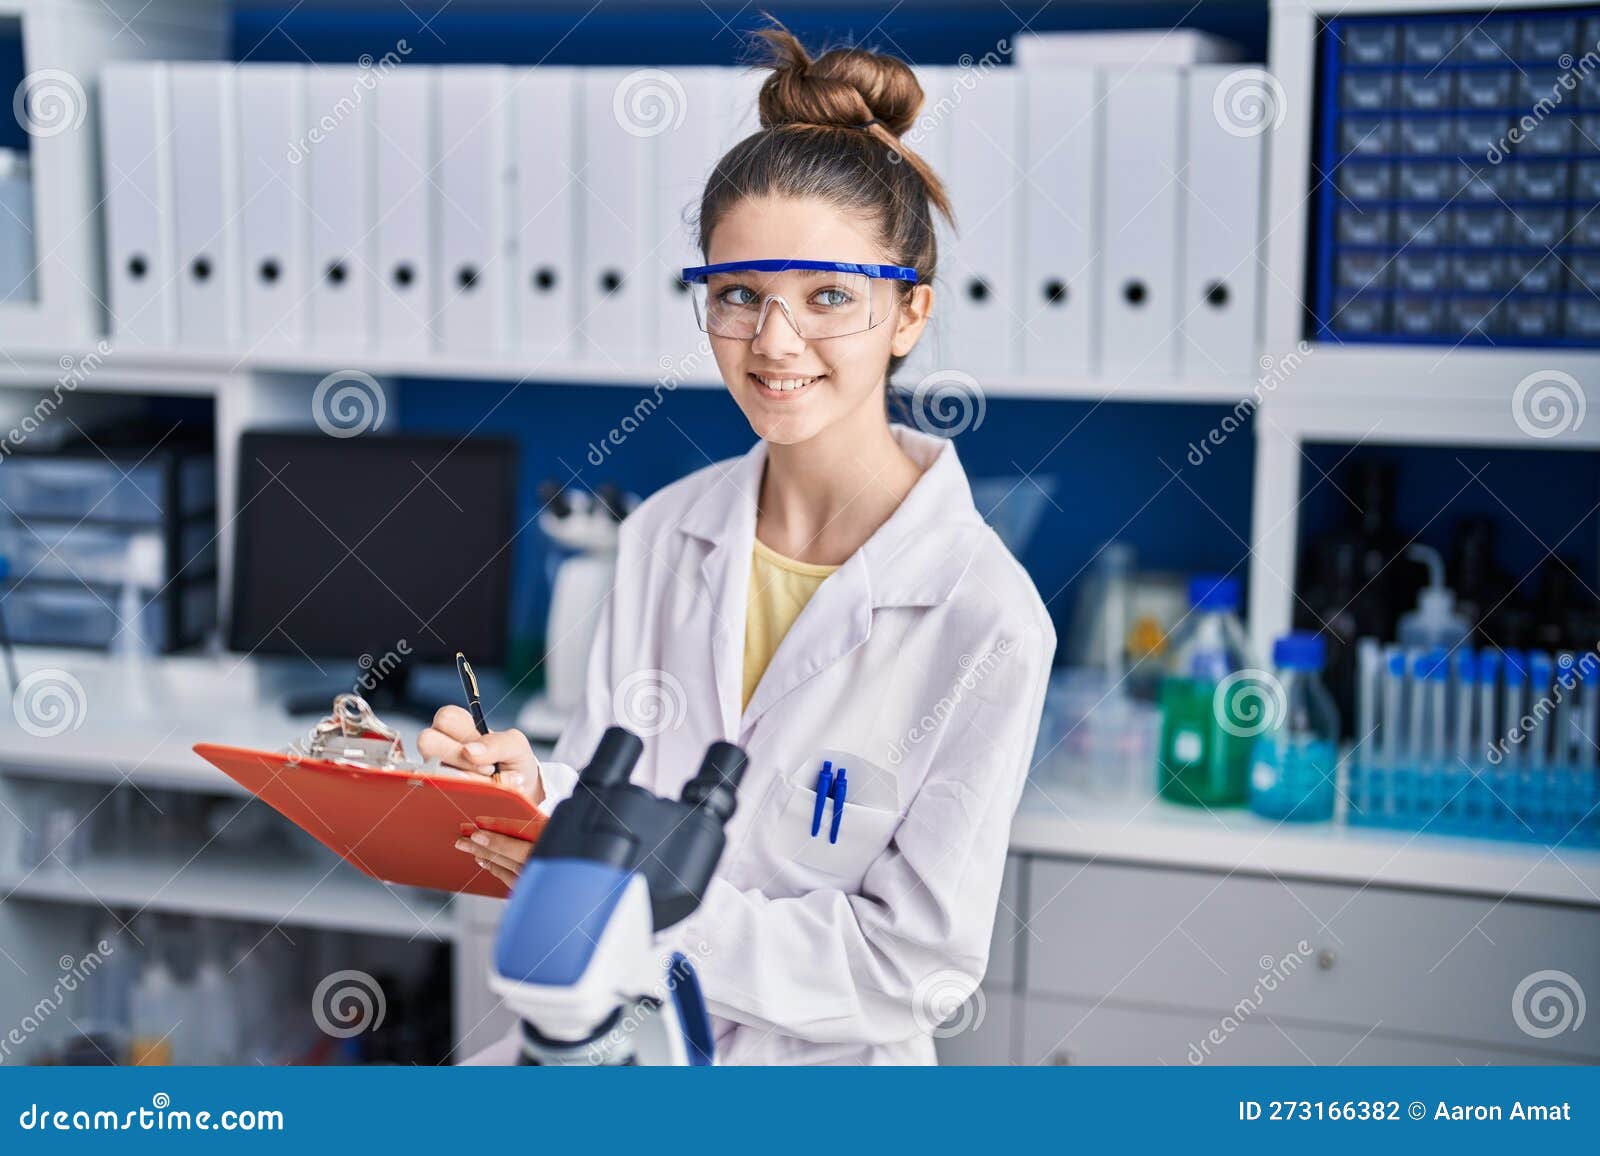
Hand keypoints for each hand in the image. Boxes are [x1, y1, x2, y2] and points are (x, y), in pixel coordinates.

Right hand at [419, 706, 543, 888]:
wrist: (522, 812)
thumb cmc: (518, 775)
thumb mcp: (518, 752)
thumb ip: (499, 744)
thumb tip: (475, 755)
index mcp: (465, 735)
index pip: (445, 717)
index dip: (457, 731)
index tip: (478, 756)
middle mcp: (447, 754)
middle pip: (426, 740)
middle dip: (451, 756)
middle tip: (477, 774)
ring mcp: (440, 778)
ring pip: (424, 772)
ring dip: (452, 783)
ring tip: (476, 795)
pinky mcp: (436, 801)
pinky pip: (422, 801)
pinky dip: (440, 807)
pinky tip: (462, 816)